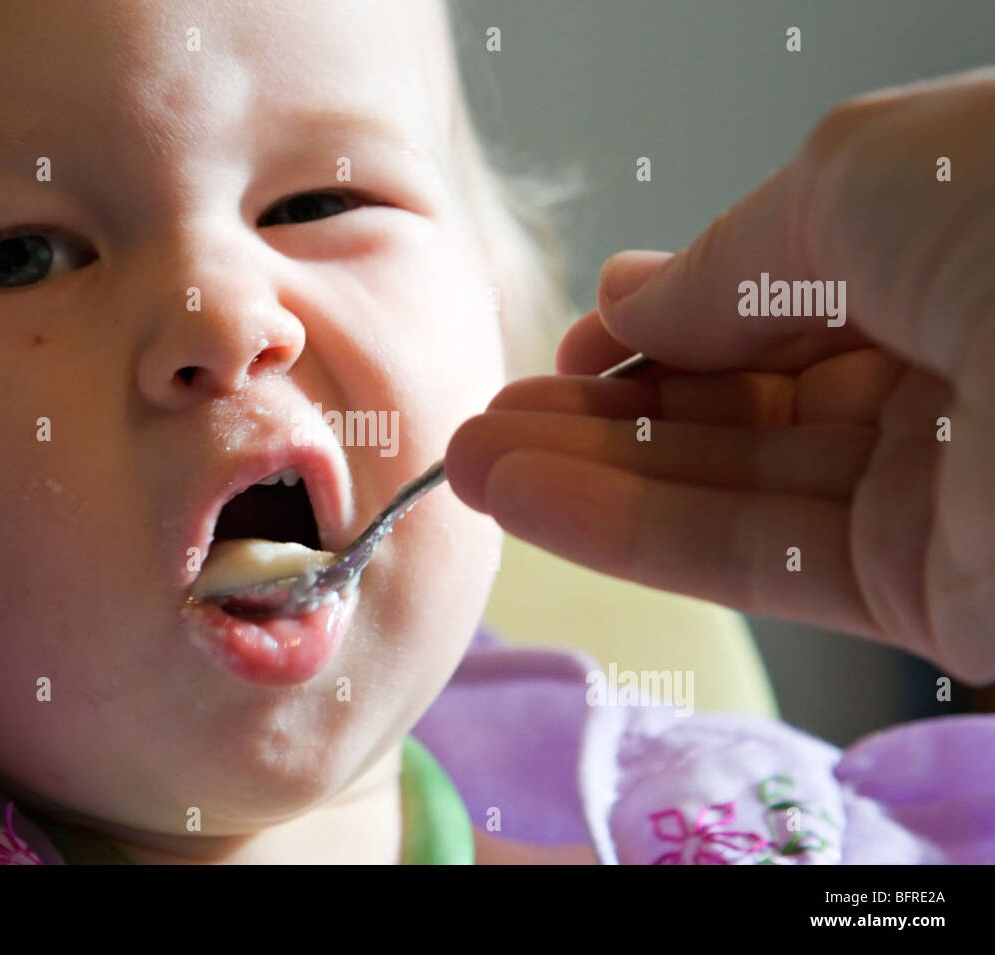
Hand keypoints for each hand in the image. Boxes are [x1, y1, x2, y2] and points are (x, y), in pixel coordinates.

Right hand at [446, 68, 994, 682]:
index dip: (671, 316)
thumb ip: (730, 256)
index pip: (785, 291)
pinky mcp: (939, 595)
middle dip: (605, 403)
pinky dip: (632, 532)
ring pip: (735, 481)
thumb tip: (634, 306)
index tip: (577, 342)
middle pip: (744, 394)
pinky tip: (532, 502)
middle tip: (491, 415)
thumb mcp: (861, 179)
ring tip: (474, 460)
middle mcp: (958, 363)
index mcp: (962, 240)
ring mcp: (949, 487)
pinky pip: (759, 558)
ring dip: (590, 472)